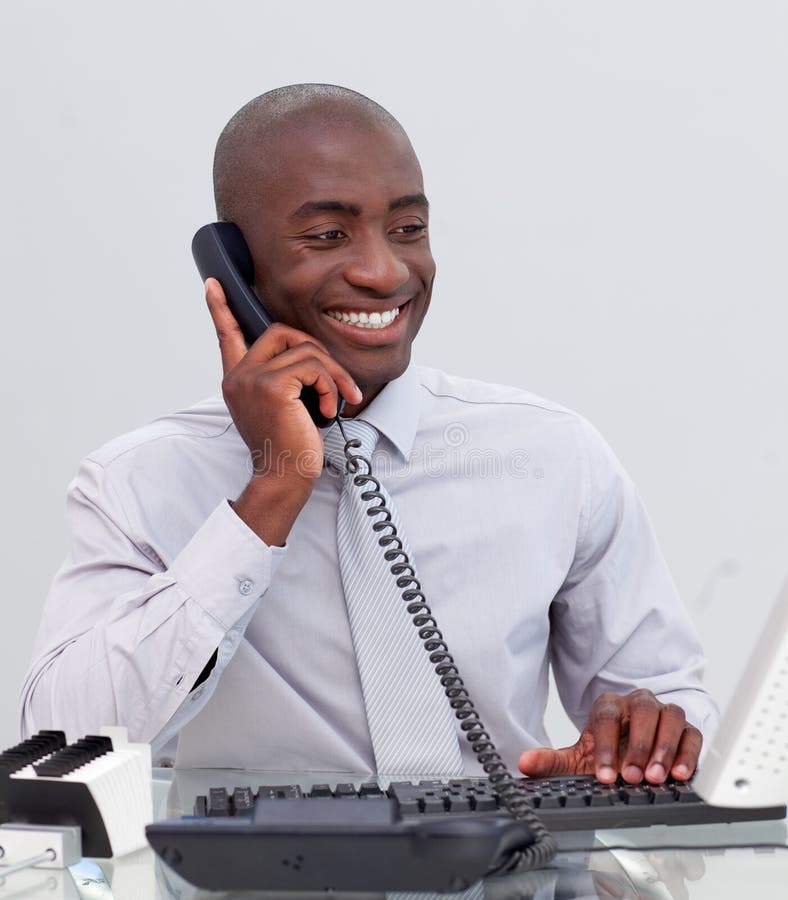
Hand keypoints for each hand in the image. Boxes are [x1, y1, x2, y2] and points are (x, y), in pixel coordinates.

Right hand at [205, 278, 361, 543]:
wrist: (284, 477)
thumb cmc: (289, 448)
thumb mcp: (281, 408)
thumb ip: (281, 380)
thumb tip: (307, 358)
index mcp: (237, 380)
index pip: (227, 337)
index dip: (221, 309)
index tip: (214, 285)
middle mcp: (239, 376)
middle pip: (281, 332)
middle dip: (316, 351)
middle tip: (333, 381)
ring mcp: (252, 379)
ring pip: (304, 349)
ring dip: (331, 373)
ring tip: (339, 400)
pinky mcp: (272, 386)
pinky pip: (312, 366)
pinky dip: (330, 384)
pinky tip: (329, 407)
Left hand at [518, 689, 701, 784]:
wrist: (633, 751)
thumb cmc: (607, 752)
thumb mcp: (579, 758)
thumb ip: (552, 761)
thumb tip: (525, 762)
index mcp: (609, 706)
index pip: (607, 716)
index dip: (605, 746)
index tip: (603, 775)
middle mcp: (638, 704)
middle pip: (643, 711)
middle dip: (638, 745)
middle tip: (632, 776)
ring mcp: (664, 714)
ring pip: (670, 718)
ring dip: (664, 748)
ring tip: (657, 777)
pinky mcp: (687, 730)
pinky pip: (692, 734)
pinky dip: (688, 753)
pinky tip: (680, 774)